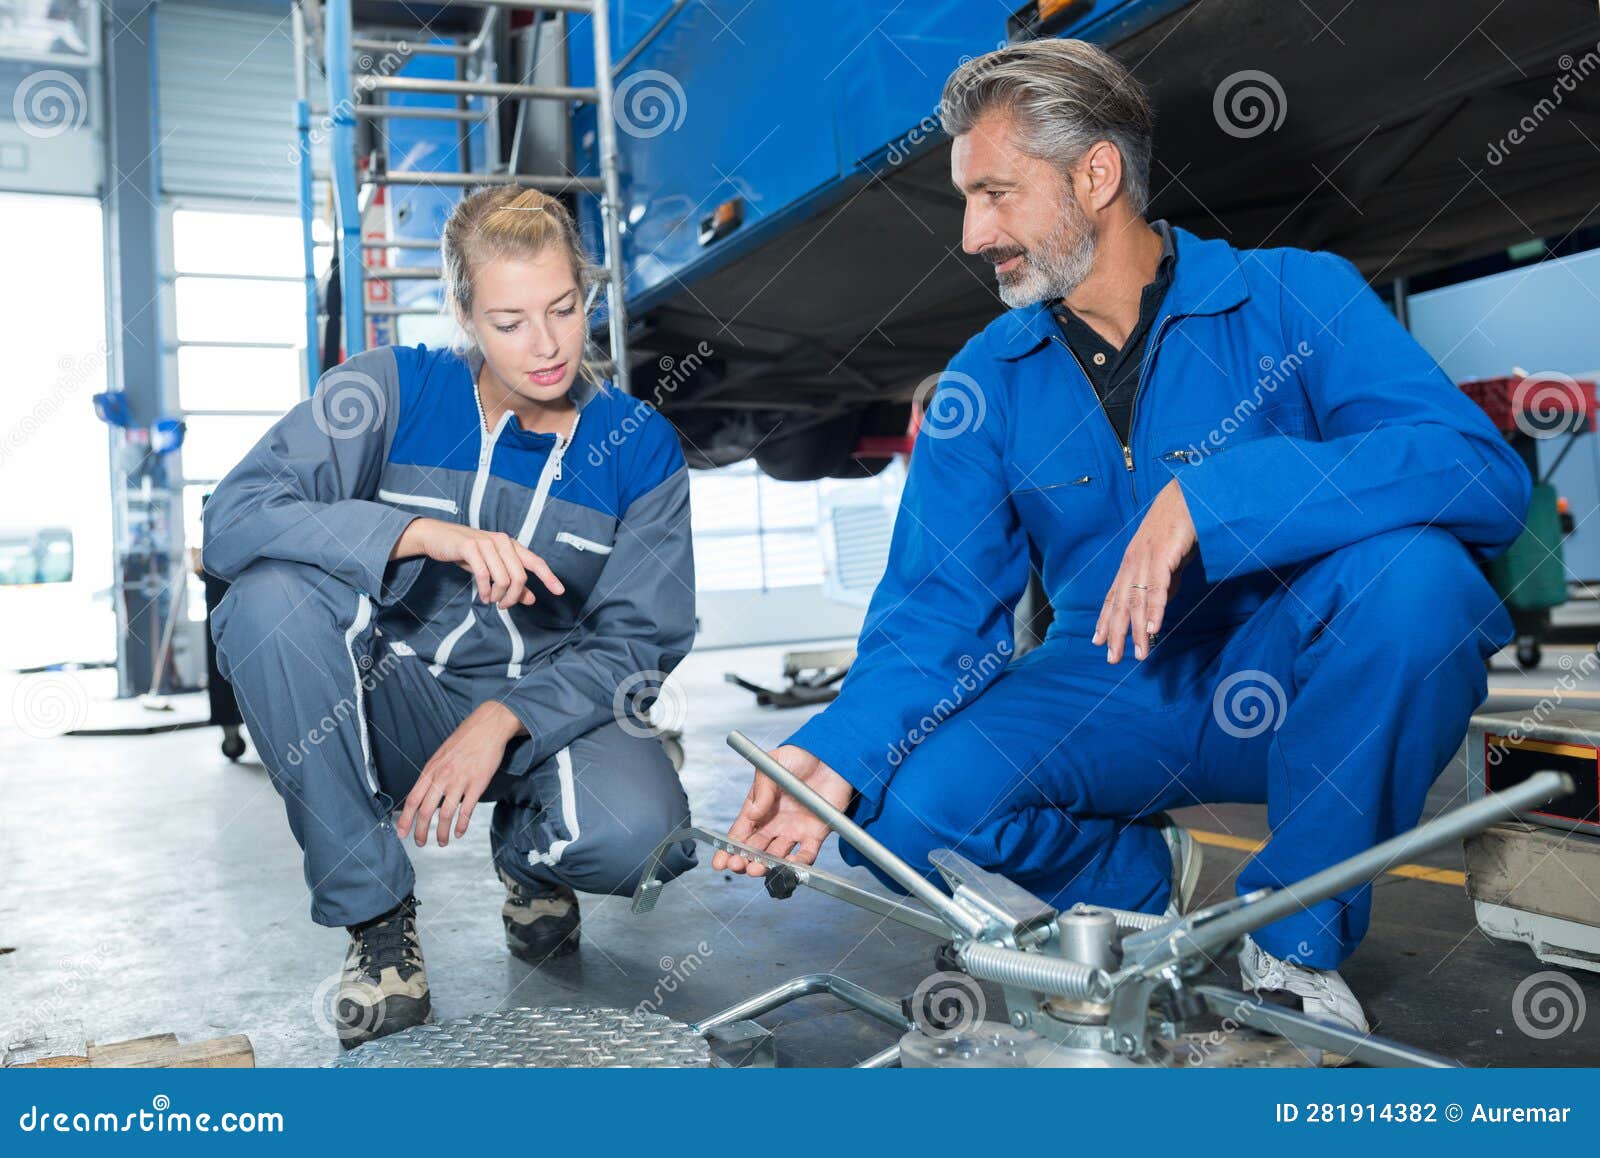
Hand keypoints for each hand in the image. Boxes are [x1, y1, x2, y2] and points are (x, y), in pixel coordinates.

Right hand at [392, 518, 564, 609]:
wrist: (439, 537)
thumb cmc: (468, 553)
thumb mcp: (492, 568)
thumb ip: (512, 583)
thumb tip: (531, 599)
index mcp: (512, 546)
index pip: (536, 562)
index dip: (549, 577)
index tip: (560, 591)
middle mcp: (503, 542)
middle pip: (520, 576)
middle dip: (513, 596)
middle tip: (503, 606)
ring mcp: (487, 543)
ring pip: (503, 578)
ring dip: (497, 596)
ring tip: (490, 600)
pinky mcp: (470, 547)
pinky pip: (484, 575)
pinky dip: (485, 591)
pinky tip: (483, 596)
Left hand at [396, 701, 523, 846]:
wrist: (487, 727)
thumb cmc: (464, 740)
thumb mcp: (441, 755)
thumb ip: (432, 775)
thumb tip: (424, 795)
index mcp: (431, 770)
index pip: (412, 799)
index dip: (405, 819)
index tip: (401, 833)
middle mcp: (443, 777)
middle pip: (426, 811)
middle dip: (421, 831)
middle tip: (420, 842)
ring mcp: (461, 781)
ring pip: (447, 815)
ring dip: (442, 833)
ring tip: (442, 842)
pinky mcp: (478, 784)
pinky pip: (467, 810)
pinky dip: (462, 825)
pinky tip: (459, 832)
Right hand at [711, 745, 854, 875]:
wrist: (830, 756)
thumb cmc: (799, 757)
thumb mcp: (772, 764)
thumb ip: (762, 788)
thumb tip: (752, 814)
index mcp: (760, 808)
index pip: (741, 833)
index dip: (729, 849)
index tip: (720, 862)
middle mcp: (775, 824)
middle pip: (756, 850)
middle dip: (745, 860)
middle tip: (739, 866)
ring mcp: (795, 831)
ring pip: (778, 856)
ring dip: (767, 865)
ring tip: (757, 868)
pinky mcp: (816, 833)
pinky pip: (806, 854)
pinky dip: (798, 864)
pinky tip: (789, 865)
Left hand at [1094, 478, 1197, 662]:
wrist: (1190, 493)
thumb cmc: (1180, 524)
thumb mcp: (1169, 558)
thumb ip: (1164, 580)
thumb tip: (1160, 602)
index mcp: (1131, 562)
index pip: (1113, 596)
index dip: (1106, 619)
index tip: (1099, 641)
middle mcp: (1133, 561)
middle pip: (1120, 603)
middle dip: (1115, 633)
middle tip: (1112, 658)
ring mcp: (1146, 557)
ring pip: (1136, 600)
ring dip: (1137, 629)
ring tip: (1139, 653)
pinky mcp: (1164, 554)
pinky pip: (1158, 587)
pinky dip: (1155, 609)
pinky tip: (1153, 628)